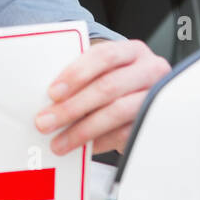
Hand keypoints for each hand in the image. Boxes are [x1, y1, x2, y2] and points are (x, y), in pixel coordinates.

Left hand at [35, 38, 170, 155]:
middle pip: (108, 86)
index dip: (76, 73)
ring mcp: (154, 98)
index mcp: (131, 51)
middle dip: (72, 107)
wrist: (145, 99)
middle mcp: (149, 70)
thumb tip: (47, 100)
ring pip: (117, 112)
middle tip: (45, 122)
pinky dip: (100, 142)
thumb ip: (81, 79)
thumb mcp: (102, 73)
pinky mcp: (154, 123)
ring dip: (82, 130)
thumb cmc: (117, 82)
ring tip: (60, 142)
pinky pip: (124, 134)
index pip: (104, 56)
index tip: (52, 92)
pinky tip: (83, 148)